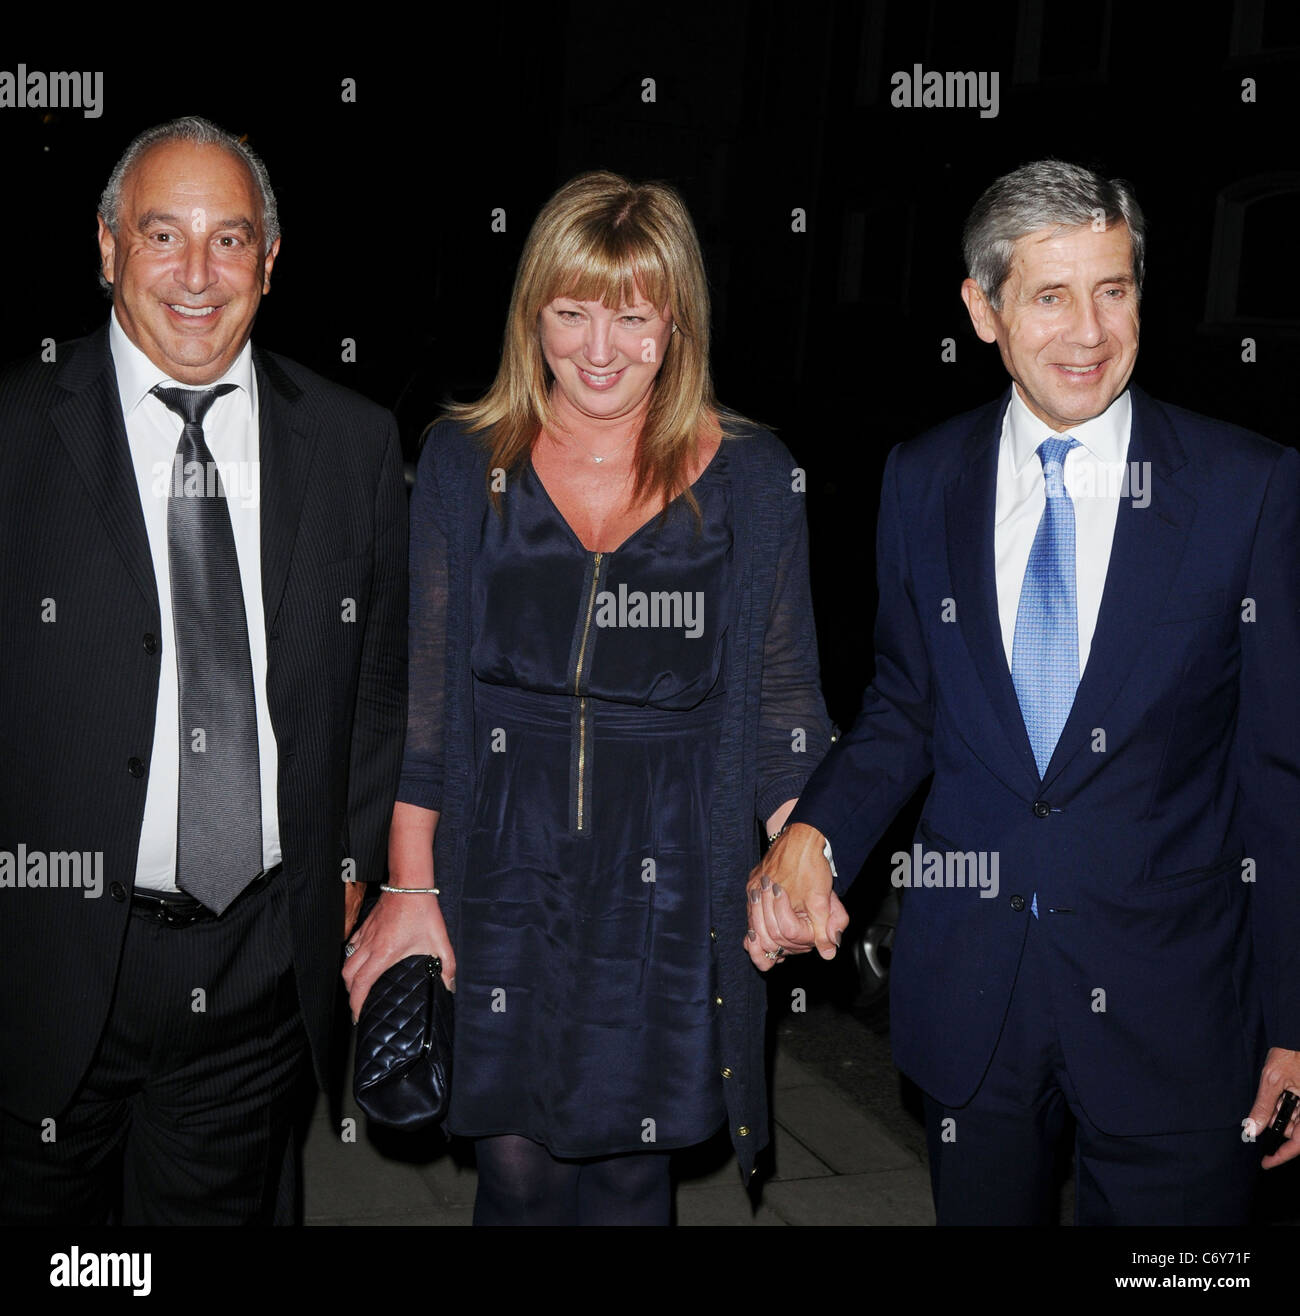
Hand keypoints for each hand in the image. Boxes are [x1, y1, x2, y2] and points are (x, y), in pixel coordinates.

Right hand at [341, 889, 455, 1021]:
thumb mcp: (440, 941)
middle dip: (350, 994)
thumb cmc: (423, 912)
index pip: (361, 984)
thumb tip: (449, 986)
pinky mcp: (365, 927)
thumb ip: (447, 965)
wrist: (410, 885)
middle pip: (348, 976)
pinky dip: (351, 959)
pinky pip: (350, 947)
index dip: (357, 1004)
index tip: (359, 1015)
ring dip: (349, 978)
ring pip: (346, 962)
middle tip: (359, 1005)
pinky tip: (360, 964)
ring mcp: (365, 936)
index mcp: (384, 954)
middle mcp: (369, 946)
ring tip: (358, 989)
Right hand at [745, 822, 847, 969]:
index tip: (802, 946)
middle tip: (788, 951)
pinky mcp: (754, 879)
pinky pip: (752, 907)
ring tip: (775, 946)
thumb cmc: (810, 863)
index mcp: (771, 899)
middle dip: (777, 943)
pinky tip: (768, 927)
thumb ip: (824, 929)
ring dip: (766, 934)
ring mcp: (753, 885)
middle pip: (762, 931)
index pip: (779, 933)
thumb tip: (829, 952)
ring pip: (754, 920)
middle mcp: (756, 892)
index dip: (794, 943)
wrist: (803, 835)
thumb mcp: (821, 901)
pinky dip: (761, 920)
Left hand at [1244, 1046, 1299, 1167]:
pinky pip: (1297, 1109)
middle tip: (1265, 1107)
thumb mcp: (1272, 1079)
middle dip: (1278, 1124)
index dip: (1282, 1155)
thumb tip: (1253, 1129)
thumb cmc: (1289, 1054)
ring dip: (1280, 1112)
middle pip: (1296, 1131)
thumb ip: (1264, 1106)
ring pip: (1295, 1120)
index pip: (1299, 1144)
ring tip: (1276, 1088)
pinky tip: (1279, 1089)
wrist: (1295, 1035)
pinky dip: (1284, 1104)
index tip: (1266, 1162)